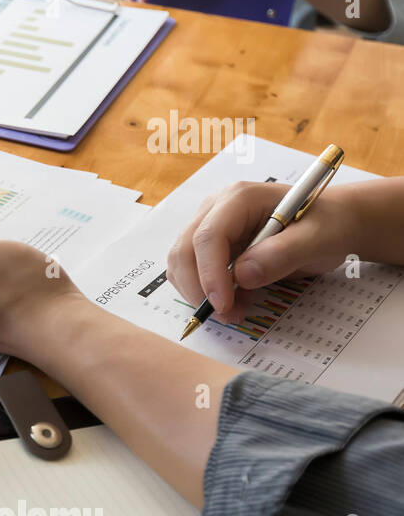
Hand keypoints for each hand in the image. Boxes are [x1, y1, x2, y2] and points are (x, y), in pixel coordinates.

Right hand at [167, 181, 362, 318]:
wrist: (333, 223)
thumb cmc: (329, 225)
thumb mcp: (318, 239)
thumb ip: (282, 254)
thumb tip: (241, 276)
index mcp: (239, 199)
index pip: (208, 236)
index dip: (210, 274)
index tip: (224, 305)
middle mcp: (216, 209)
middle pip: (185, 250)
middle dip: (199, 288)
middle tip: (229, 316)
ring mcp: (210, 225)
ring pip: (182, 263)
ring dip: (200, 292)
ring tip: (237, 309)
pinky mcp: (211, 245)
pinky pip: (193, 271)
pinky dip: (206, 291)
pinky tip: (236, 299)